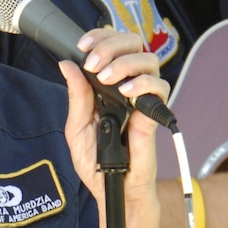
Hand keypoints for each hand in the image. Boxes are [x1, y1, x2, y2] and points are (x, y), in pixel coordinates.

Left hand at [61, 29, 168, 227]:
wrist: (113, 189)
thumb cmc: (97, 163)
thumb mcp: (77, 127)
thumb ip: (77, 96)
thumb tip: (67, 65)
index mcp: (107, 85)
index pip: (111, 46)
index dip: (99, 38)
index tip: (82, 45)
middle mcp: (128, 86)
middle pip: (133, 43)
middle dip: (111, 45)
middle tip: (94, 63)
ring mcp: (143, 98)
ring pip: (148, 59)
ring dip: (124, 63)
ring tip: (107, 79)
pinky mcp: (155, 113)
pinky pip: (160, 87)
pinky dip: (143, 83)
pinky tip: (127, 92)